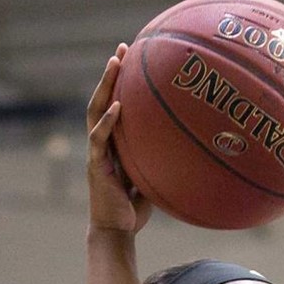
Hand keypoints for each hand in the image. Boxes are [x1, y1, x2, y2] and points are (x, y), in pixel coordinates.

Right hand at [86, 45, 150, 234]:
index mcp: (112, 145)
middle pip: (101, 100)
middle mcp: (101, 144)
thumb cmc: (133, 210)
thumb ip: (159, 159)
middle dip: (110, 74)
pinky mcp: (96, 167)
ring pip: (96, 112)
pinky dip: (108, 122)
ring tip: (115, 63)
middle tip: (122, 49)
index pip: (113, 106)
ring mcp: (96, 154)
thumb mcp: (151, 178)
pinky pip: (100, 139)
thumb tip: (187, 146)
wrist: (116, 233)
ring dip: (104, 86)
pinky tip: (117, 106)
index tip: (132, 59)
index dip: (120, 83)